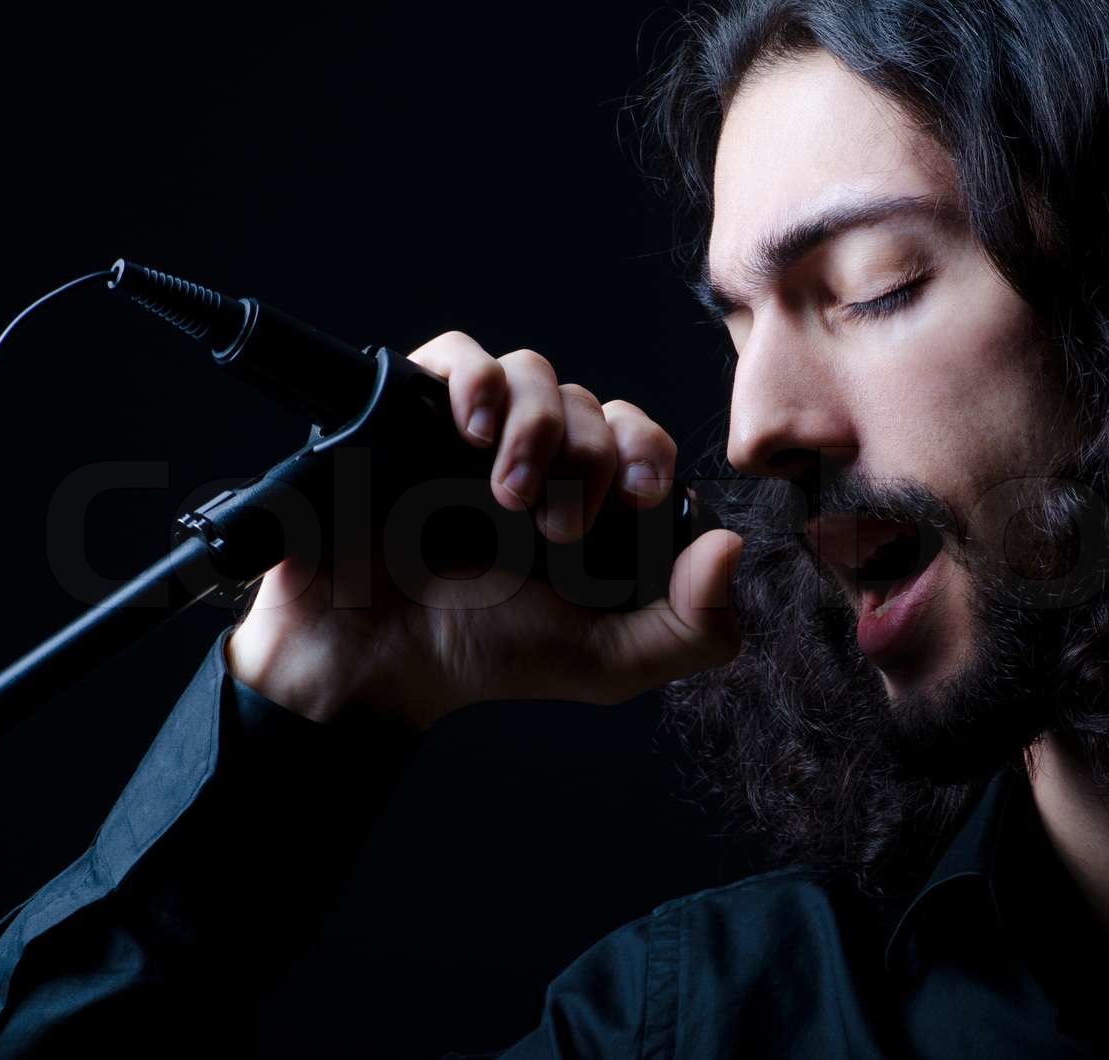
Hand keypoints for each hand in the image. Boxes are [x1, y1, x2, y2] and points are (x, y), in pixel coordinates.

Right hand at [226, 331, 741, 728]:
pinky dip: (476, 380)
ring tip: (508, 493)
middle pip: (590, 403)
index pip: (639, 437)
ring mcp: (472, 433)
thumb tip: (733, 549)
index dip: (648, 453)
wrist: (375, 662)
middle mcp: (535, 458)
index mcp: (587, 500)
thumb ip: (692, 628)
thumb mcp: (608, 662)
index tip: (637, 497)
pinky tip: (472, 431)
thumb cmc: (486, 656)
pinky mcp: (409, 412)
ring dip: (537, 427)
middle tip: (556, 525)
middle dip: (590, 455)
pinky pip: (458, 355)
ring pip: (535, 371)